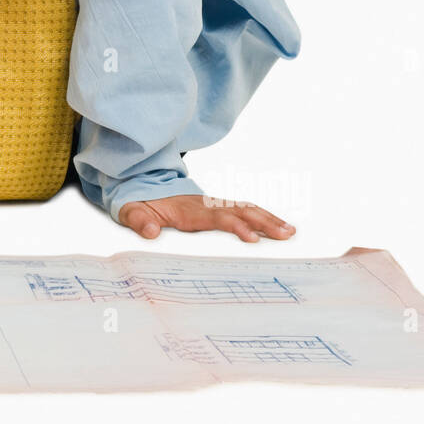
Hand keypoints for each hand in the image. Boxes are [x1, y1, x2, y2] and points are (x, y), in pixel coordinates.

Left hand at [118, 194, 295, 242]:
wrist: (142, 185)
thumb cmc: (140, 203)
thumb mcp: (132, 212)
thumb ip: (139, 221)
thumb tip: (149, 232)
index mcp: (189, 210)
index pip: (217, 217)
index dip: (234, 225)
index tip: (251, 237)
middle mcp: (206, 205)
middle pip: (240, 210)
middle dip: (264, 222)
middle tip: (285, 234)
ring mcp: (213, 205)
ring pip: (246, 208)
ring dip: (268, 219)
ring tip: (290, 231)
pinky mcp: (217, 208)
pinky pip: (244, 210)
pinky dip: (263, 216)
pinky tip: (278, 226)